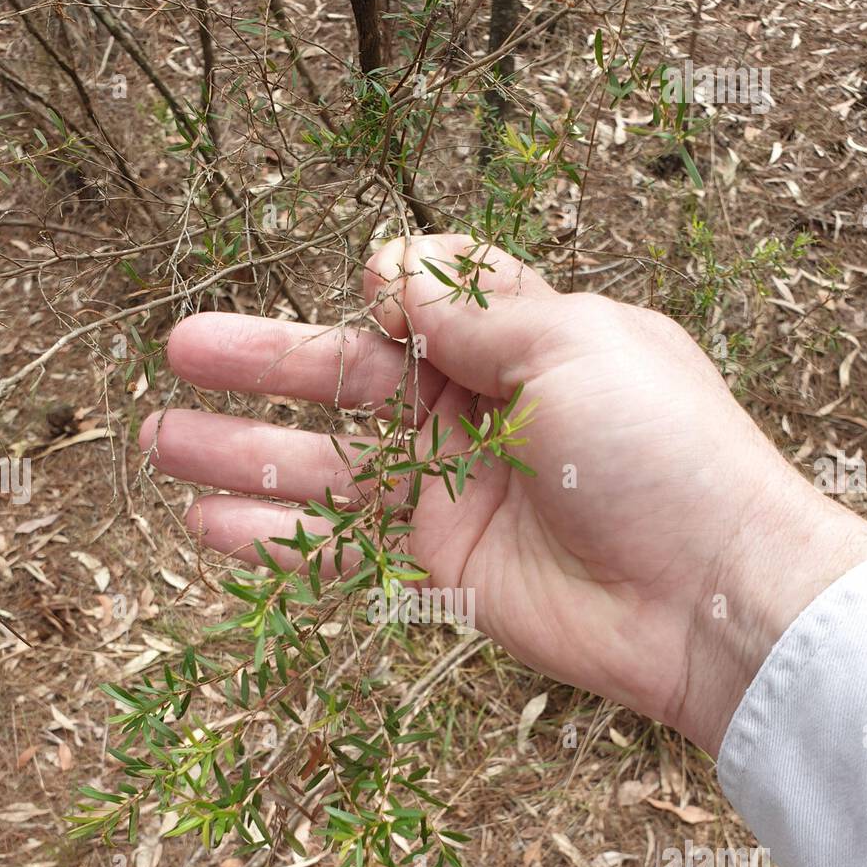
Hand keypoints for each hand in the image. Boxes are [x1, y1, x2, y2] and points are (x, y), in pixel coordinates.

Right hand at [140, 234, 866, 756]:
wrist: (708, 596)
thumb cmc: (662, 452)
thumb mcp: (573, 343)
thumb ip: (473, 310)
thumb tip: (387, 270)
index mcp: (521, 340)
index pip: (425, 298)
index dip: (384, 288)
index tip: (370, 294)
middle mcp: (476, 413)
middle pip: (347, 377)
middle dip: (264, 363)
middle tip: (181, 347)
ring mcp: (452, 492)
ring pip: (326, 465)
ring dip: (242, 453)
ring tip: (159, 439)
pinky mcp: (440, 566)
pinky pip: (339, 546)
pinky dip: (273, 538)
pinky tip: (204, 525)